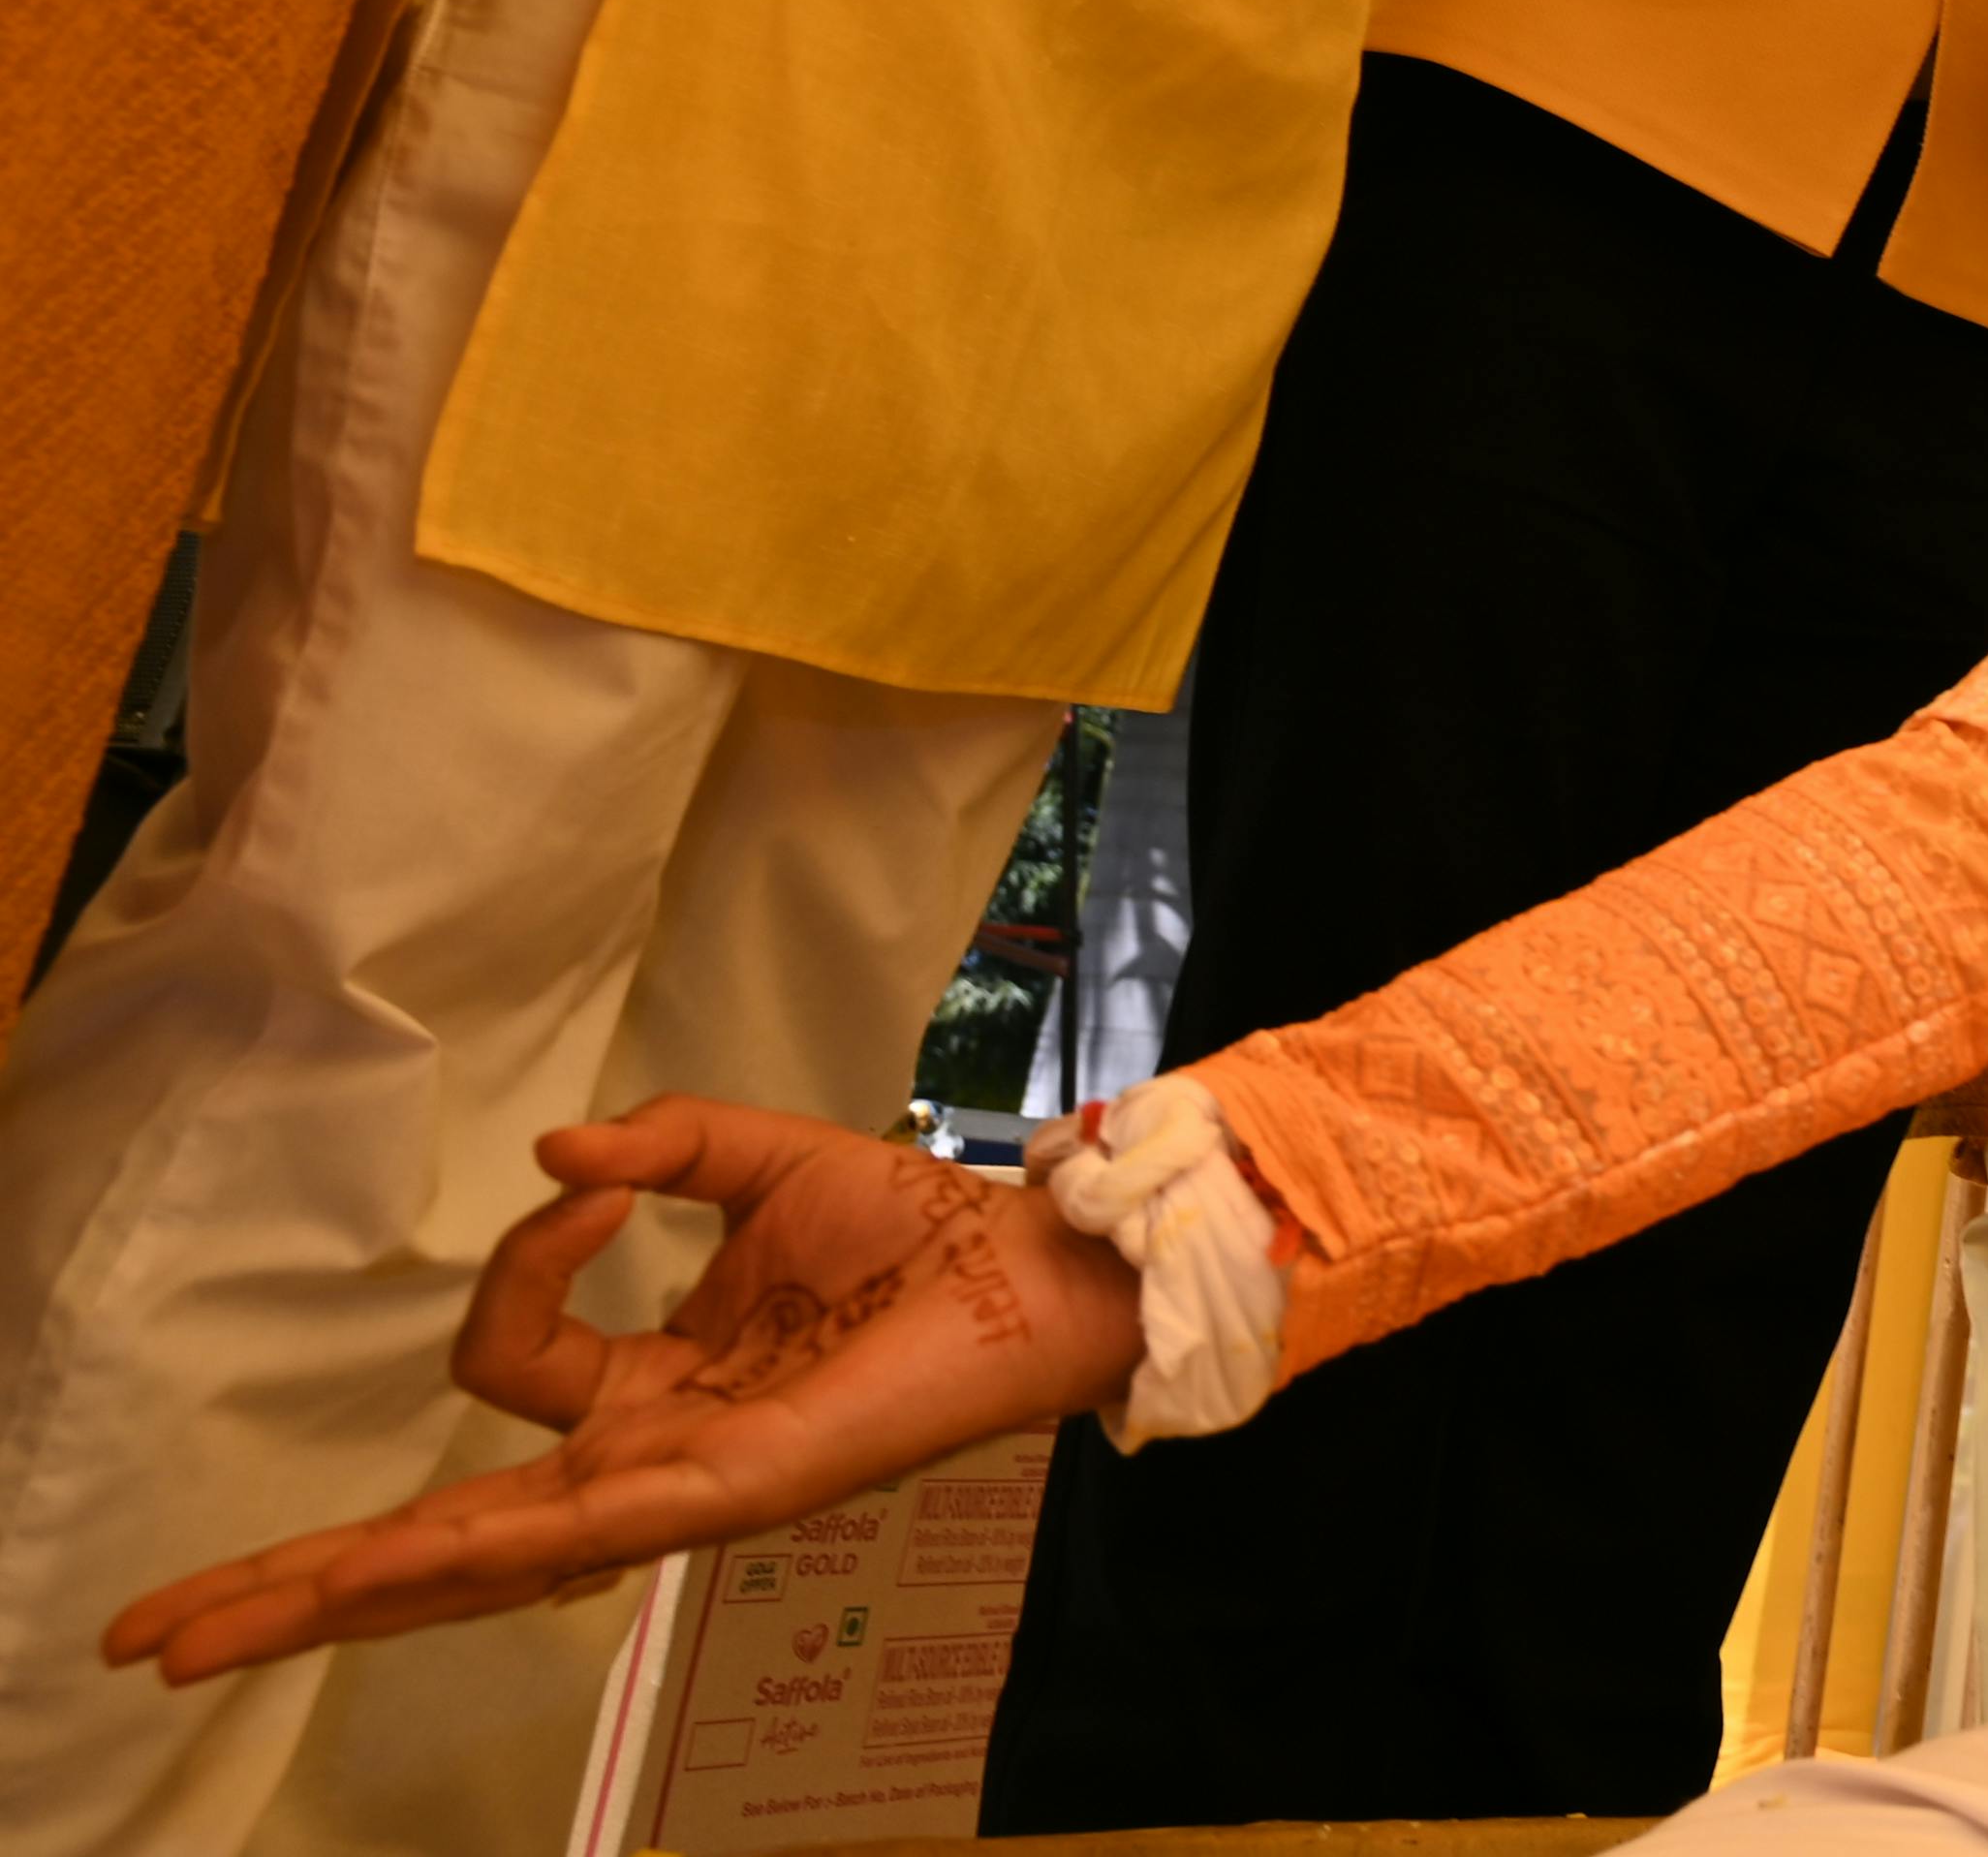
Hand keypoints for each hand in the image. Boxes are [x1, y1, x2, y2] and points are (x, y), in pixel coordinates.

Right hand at [103, 1100, 1137, 1684]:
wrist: (1035, 1268)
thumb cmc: (916, 1231)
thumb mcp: (761, 1162)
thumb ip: (661, 1148)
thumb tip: (555, 1164)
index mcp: (644, 1395)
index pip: (504, 1355)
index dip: (521, 1260)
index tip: (593, 1189)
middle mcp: (640, 1464)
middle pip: (433, 1539)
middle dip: (299, 1579)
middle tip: (156, 1630)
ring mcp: (675, 1496)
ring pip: (471, 1562)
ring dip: (337, 1595)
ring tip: (206, 1635)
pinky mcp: (729, 1496)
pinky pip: (577, 1532)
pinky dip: (472, 1552)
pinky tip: (381, 1579)